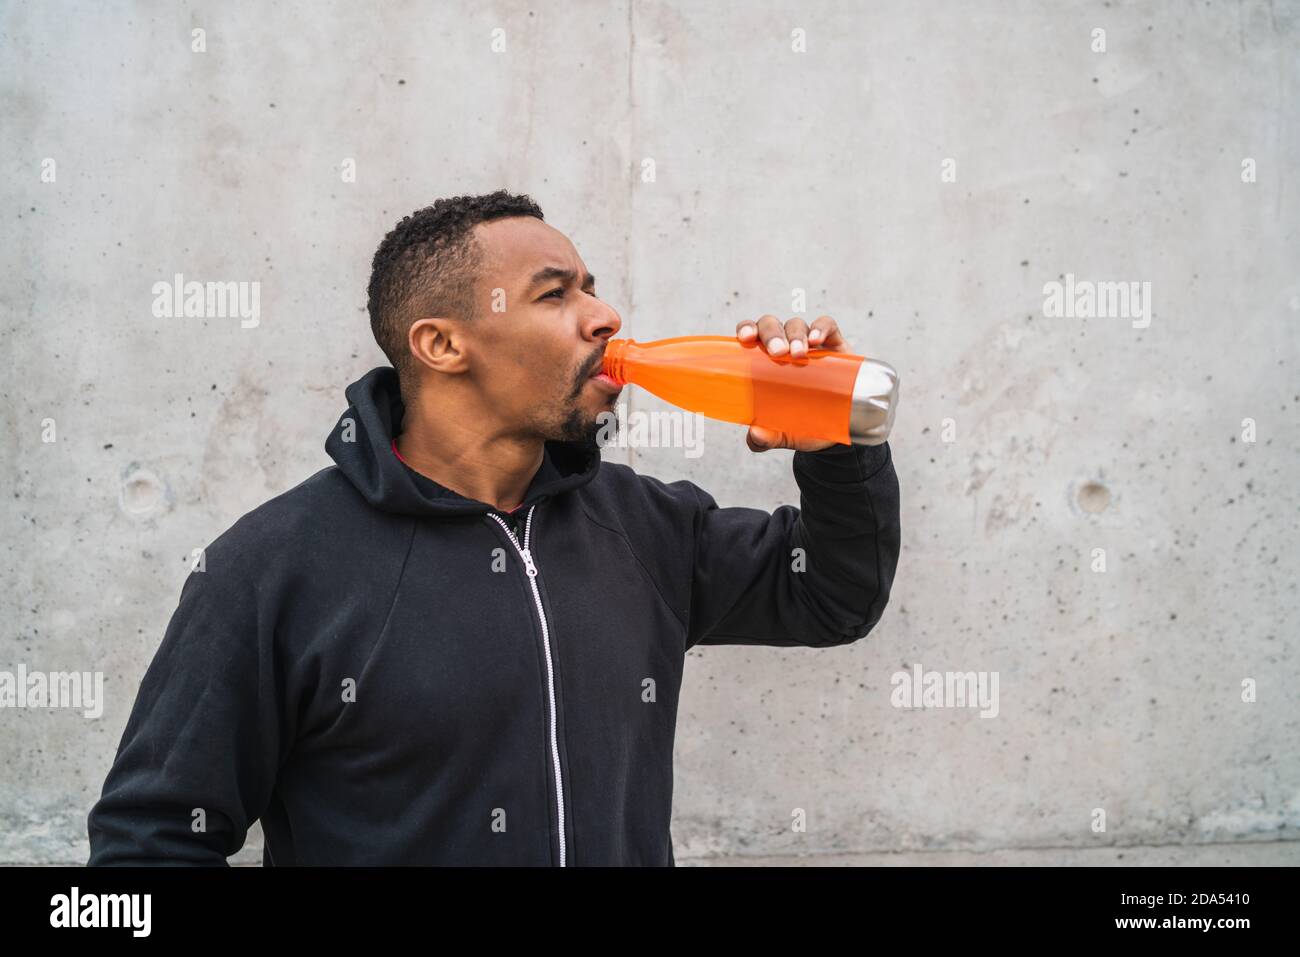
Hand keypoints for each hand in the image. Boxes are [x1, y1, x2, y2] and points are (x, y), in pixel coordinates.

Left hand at [736, 315, 851, 452]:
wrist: (841, 429)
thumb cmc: (805, 424)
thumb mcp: (785, 434)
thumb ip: (767, 439)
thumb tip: (756, 435)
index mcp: (763, 362)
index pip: (750, 335)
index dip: (746, 329)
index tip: (746, 338)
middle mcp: (783, 347)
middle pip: (771, 325)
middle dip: (772, 334)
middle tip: (778, 352)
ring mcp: (809, 344)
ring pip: (796, 324)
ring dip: (795, 335)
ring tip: (799, 354)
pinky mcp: (834, 343)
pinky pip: (827, 325)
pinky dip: (820, 328)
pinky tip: (817, 340)